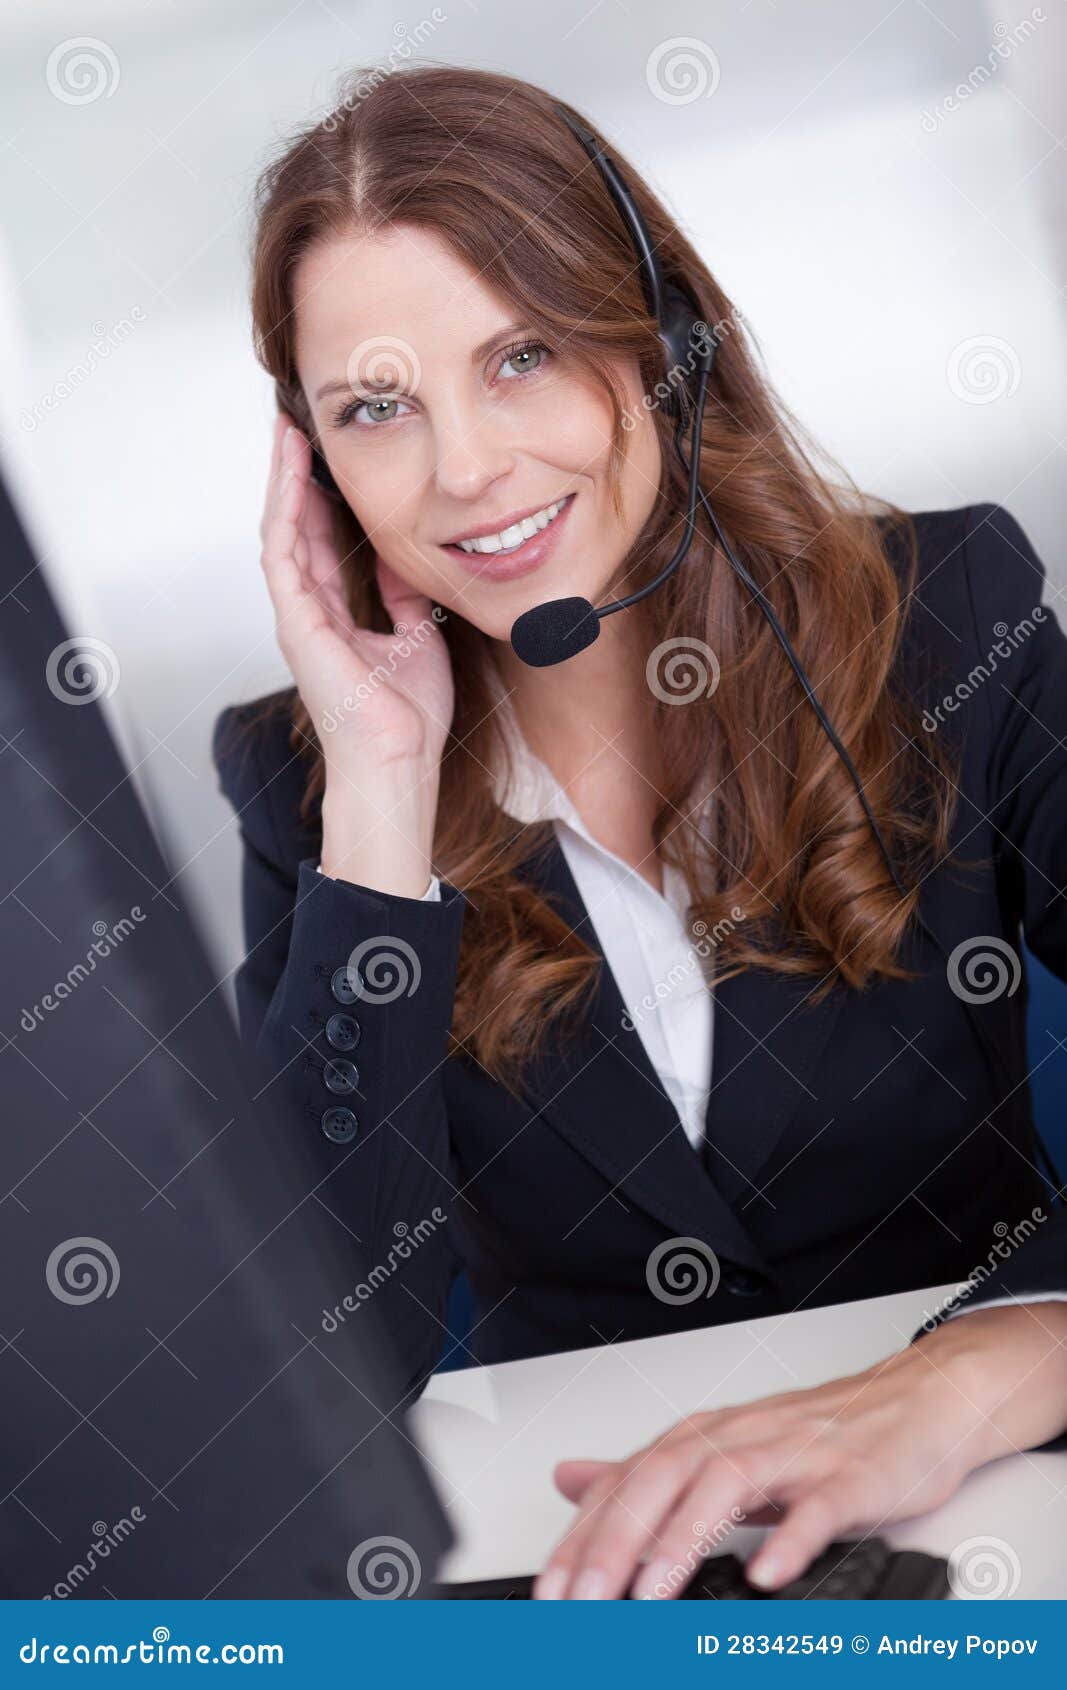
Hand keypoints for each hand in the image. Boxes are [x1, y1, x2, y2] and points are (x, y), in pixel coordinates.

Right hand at [259, 415, 453, 894]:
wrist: (398, 762)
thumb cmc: (405, 718)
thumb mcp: (416, 637)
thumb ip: (404, 598)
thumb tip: (406, 560)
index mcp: (334, 616)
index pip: (321, 542)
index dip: (322, 497)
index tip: (328, 456)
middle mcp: (309, 612)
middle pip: (294, 528)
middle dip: (293, 478)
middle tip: (294, 428)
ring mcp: (299, 617)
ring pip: (281, 533)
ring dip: (282, 484)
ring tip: (285, 436)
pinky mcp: (297, 624)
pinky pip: (284, 556)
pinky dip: (286, 512)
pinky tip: (291, 476)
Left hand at [532, 1301, 1066, 1598]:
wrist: (916, 1401)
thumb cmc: (821, 1433)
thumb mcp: (722, 1449)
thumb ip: (647, 1472)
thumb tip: (571, 1479)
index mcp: (704, 1436)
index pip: (626, 1483)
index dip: (582, 1537)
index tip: (550, 1592)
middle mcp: (739, 1437)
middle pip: (662, 1480)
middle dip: (616, 1544)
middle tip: (584, 1604)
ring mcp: (794, 1454)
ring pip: (724, 1487)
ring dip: (682, 1542)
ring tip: (651, 1596)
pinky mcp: (850, 1477)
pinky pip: (816, 1510)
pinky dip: (789, 1542)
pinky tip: (766, 1577)